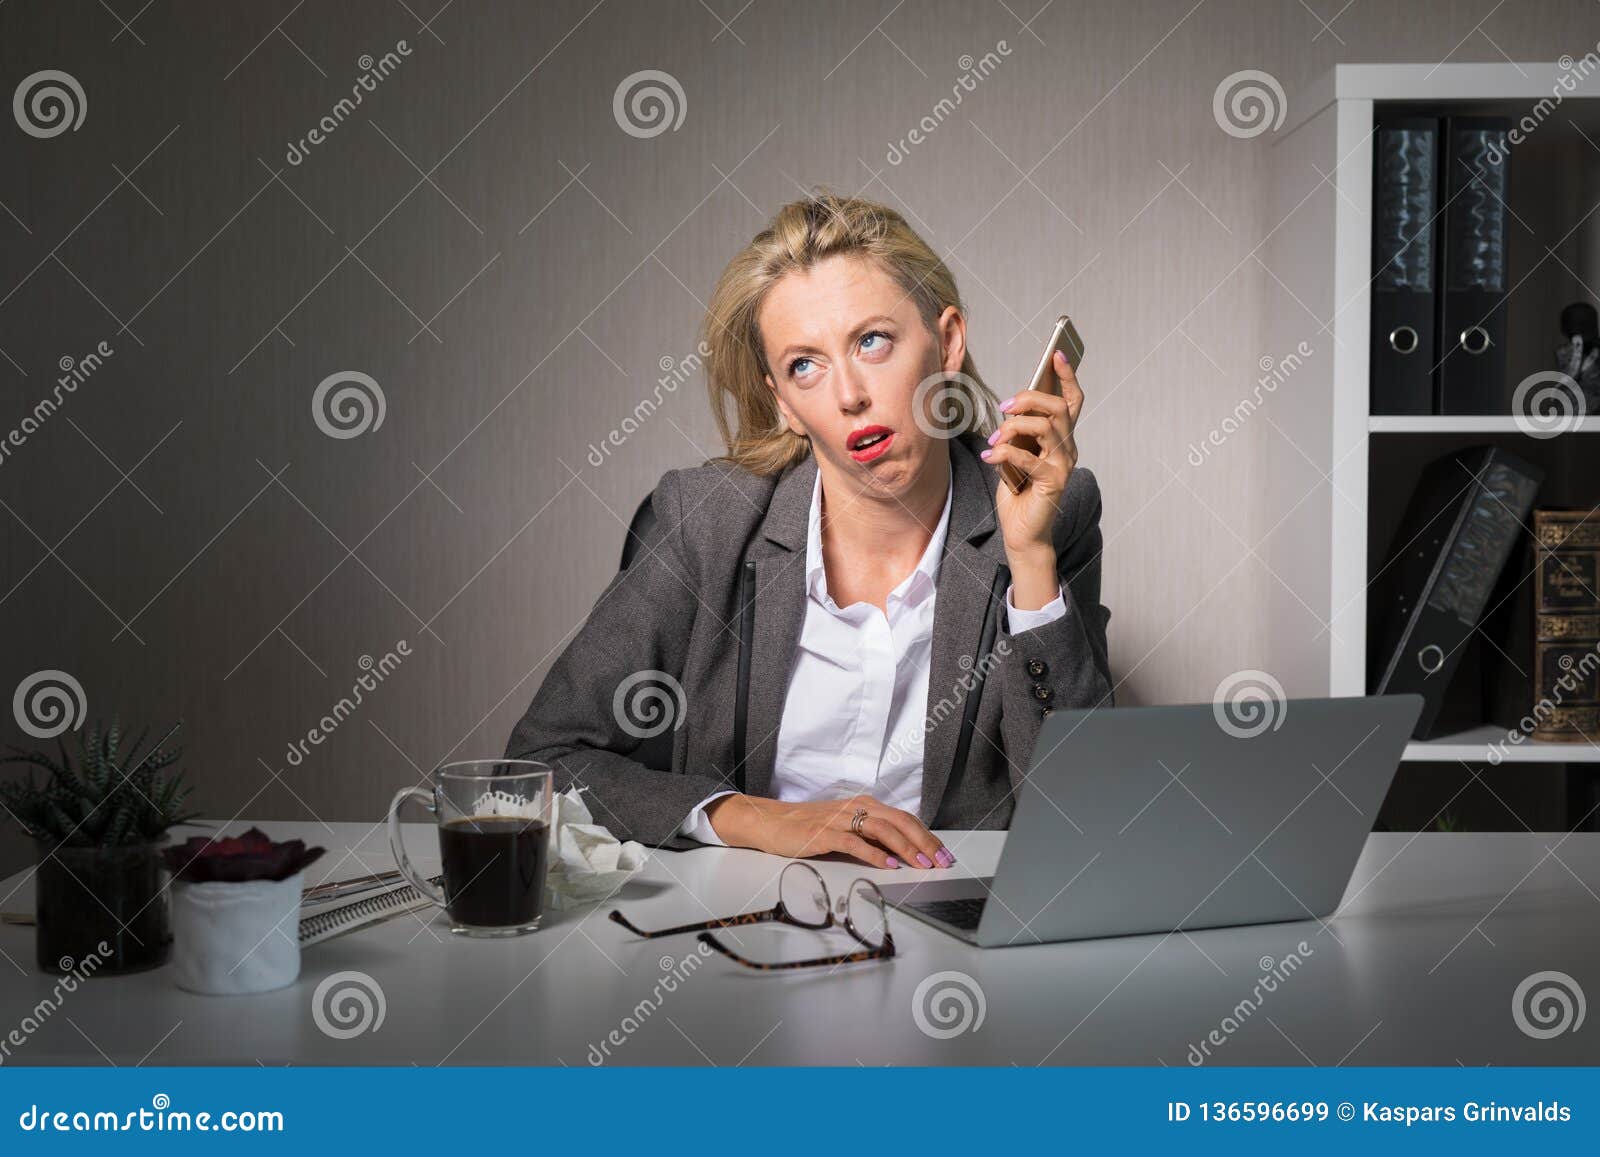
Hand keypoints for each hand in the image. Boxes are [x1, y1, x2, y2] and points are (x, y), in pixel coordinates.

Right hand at [706, 793, 955, 869]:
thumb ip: (870, 836)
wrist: (771, 823)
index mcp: (864, 805)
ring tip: (921, 864)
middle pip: (900, 821)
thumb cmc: (808, 828)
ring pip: (883, 829)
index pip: (904, 818)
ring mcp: (840, 819)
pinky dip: (876, 854)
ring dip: (906, 848)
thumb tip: (902, 852)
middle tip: (942, 861)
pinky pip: (855, 842)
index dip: (927, 835)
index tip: (943, 853)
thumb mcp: (845, 828)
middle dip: (925, 842)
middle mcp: (856, 808)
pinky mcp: (824, 833)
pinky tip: (889, 865)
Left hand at [981, 348, 1083, 556]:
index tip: (1057, 353)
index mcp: (1061, 438)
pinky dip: (1005, 453)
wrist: (1022, 531)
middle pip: (1057, 408)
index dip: (1067, 375)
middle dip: (1028, 399)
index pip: (1072, 400)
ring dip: (1014, 427)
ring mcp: (1063, 465)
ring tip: (995, 439)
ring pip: (1045, 427)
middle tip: (1003, 407)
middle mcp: (1068, 448)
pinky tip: (990, 457)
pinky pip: (1028, 458)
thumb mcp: (1016, 453)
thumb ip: (1019, 432)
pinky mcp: (1052, 482)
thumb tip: (1011, 409)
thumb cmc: (1018, 490)